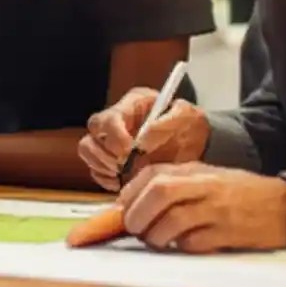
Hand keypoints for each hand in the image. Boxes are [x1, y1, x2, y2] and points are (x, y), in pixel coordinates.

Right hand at [79, 88, 209, 190]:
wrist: (197, 145)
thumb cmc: (190, 126)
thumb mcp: (188, 116)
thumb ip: (167, 123)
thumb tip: (143, 140)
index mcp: (131, 105)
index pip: (108, 119)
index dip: (114, 136)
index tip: (129, 151)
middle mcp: (114, 123)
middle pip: (90, 138)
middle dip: (106, 157)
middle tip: (126, 166)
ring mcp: (109, 143)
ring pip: (88, 155)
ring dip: (105, 168)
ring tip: (128, 174)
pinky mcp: (109, 163)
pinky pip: (96, 173)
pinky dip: (108, 180)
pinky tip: (128, 181)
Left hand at [116, 162, 285, 252]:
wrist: (284, 206)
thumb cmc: (238, 195)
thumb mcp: (206, 179)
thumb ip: (174, 187)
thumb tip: (132, 205)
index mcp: (194, 170)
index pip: (151, 175)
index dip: (130, 194)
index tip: (123, 209)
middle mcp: (204, 185)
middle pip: (158, 192)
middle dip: (137, 214)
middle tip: (135, 229)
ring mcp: (217, 209)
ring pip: (172, 221)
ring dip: (156, 236)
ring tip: (158, 241)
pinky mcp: (228, 233)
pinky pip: (193, 243)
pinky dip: (181, 247)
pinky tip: (184, 246)